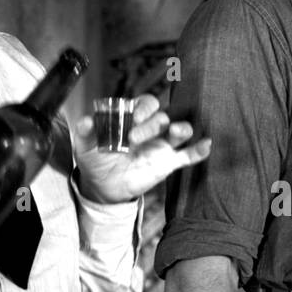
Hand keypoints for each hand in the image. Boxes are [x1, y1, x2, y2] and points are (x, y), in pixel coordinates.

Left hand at [73, 94, 210, 203]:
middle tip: (134, 138)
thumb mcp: (85, 146)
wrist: (104, 187)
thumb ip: (85, 133)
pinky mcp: (168, 163)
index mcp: (133, 118)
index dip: (143, 107)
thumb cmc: (96, 160)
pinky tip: (206, 145)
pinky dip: (199, 150)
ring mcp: (162, 145)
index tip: (134, 117)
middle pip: (162, 116)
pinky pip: (187, 155)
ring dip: (181, 129)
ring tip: (176, 132)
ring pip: (180, 131)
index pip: (146, 103)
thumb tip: (85, 122)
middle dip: (152, 123)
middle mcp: (151, 128)